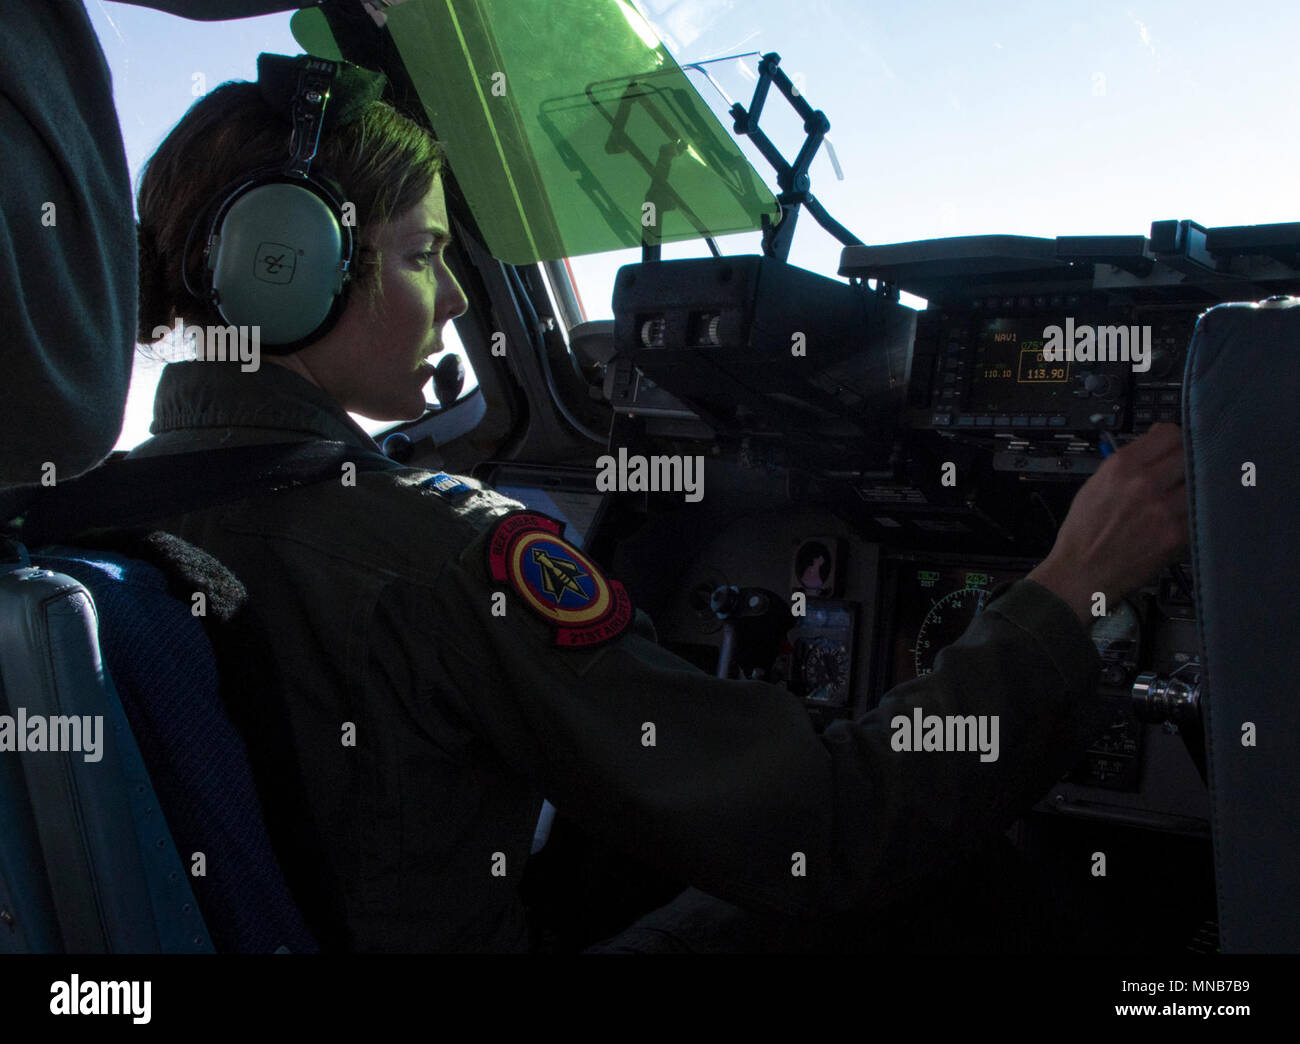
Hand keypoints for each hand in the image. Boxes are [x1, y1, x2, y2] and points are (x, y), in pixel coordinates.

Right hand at [1027, 423, 1188, 625]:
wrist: (1081, 571)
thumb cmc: (1085, 531)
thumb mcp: (1095, 484)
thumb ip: (1127, 463)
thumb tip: (1155, 447)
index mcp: (1121, 466)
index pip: (1171, 434)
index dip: (1175, 441)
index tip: (1173, 448)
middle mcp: (1143, 483)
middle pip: (1190, 454)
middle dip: (1186, 462)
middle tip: (1181, 473)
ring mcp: (1163, 509)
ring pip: (1201, 482)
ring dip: (1193, 488)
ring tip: (1181, 498)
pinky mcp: (1176, 534)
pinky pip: (1201, 512)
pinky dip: (1195, 512)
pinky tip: (1183, 517)